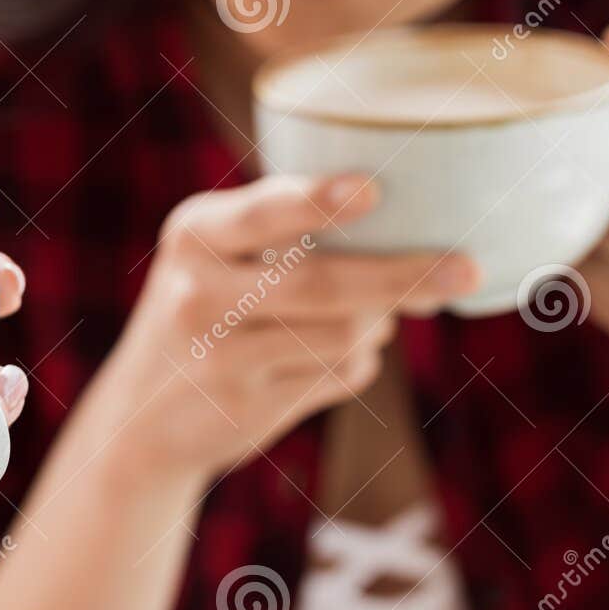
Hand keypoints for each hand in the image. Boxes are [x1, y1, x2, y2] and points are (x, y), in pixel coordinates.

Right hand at [85, 174, 479, 482]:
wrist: (141, 417)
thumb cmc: (207, 305)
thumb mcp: (216, 253)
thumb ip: (284, 228)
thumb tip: (408, 223)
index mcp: (195, 232)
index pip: (263, 214)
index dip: (318, 201)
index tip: (370, 192)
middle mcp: (197, 292)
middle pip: (323, 283)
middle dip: (403, 276)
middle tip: (468, 269)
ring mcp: (219, 357)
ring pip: (345, 335)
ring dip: (378, 323)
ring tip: (371, 315)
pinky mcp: (247, 408)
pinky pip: (341, 375)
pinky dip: (359, 362)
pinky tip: (333, 355)